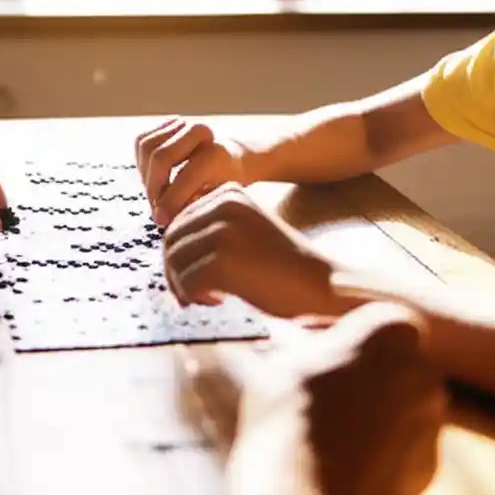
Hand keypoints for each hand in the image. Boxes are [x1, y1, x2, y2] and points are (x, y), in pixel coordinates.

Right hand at [135, 117, 254, 226]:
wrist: (231, 160)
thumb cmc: (224, 186)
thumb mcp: (215, 199)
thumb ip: (192, 206)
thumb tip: (164, 216)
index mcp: (217, 151)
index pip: (185, 176)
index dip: (170, 200)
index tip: (162, 220)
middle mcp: (200, 130)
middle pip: (160, 157)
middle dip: (153, 187)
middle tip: (154, 208)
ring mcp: (183, 123)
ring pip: (147, 147)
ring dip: (146, 174)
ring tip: (154, 194)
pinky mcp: (167, 123)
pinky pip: (142, 142)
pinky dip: (143, 162)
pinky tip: (152, 177)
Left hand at [162, 182, 349, 316]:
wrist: (323, 284)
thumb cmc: (284, 266)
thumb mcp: (246, 231)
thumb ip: (213, 231)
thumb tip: (170, 252)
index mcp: (229, 194)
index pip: (179, 222)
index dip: (181, 254)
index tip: (197, 276)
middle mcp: (223, 206)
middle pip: (172, 241)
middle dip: (176, 271)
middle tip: (195, 294)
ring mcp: (222, 232)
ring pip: (175, 261)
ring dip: (184, 286)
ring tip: (210, 297)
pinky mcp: (222, 261)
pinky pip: (187, 281)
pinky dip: (195, 296)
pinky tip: (219, 300)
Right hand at [180, 303, 445, 494]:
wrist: (312, 488)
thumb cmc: (291, 413)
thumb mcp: (273, 359)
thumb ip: (279, 340)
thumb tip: (241, 316)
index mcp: (392, 328)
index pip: (365, 320)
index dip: (329, 335)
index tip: (302, 349)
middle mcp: (424, 369)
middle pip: (384, 362)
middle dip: (351, 372)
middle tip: (309, 387)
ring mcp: (431, 420)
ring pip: (393, 405)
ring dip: (362, 411)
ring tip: (318, 426)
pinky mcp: (430, 463)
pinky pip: (399, 445)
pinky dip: (375, 448)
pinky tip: (338, 454)